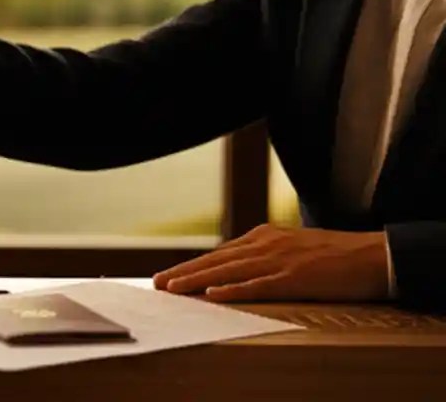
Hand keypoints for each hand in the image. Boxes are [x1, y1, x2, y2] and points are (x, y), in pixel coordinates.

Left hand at [152, 224, 390, 302]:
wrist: (374, 255)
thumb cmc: (335, 255)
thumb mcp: (292, 247)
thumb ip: (264, 255)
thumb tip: (236, 269)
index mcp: (263, 236)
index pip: (218, 254)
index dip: (191, 266)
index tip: (166, 276)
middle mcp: (265, 245)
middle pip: (215, 260)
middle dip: (183, 272)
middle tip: (157, 284)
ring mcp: (279, 260)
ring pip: (228, 271)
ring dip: (198, 280)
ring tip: (173, 289)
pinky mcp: (296, 277)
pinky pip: (259, 285)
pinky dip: (234, 290)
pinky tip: (215, 295)